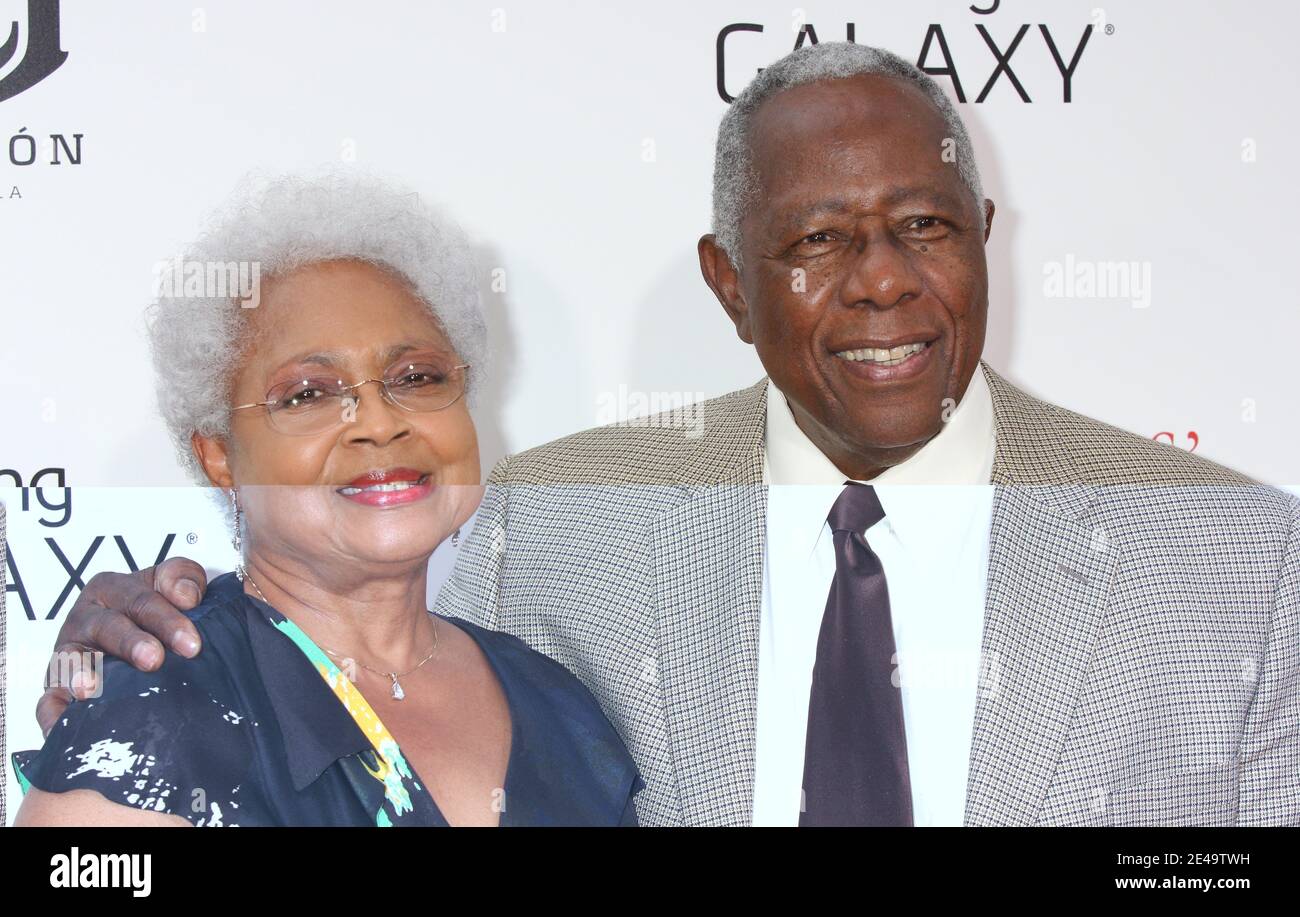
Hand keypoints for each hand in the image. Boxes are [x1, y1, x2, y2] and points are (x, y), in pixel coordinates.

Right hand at [36, 557, 207, 735]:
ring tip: (90, 689)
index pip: (141, 601)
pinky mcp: (58, 684)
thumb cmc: (154, 609)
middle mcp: (86, 617)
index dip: (167, 621)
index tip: (192, 645)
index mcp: (112, 588)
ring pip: (72, 660)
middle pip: (108, 627)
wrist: (137, 634)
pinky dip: (52, 710)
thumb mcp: (170, 583)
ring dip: (80, 673)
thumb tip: (186, 595)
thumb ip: (182, 577)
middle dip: (131, 644)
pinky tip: (60, 724)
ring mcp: (69, 651)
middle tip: (153, 660)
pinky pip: (49, 698)